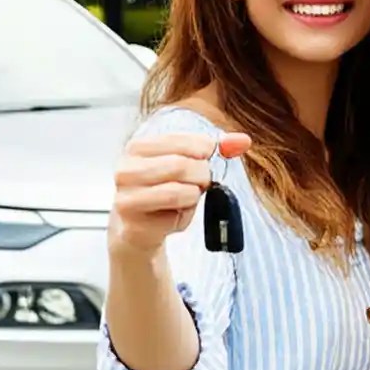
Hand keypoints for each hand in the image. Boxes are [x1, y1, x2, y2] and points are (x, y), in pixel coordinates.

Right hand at [108, 131, 252, 262]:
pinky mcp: (131, 217)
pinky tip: (175, 212)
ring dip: (193, 194)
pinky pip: (171, 209)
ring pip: (177, 188)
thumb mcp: (189, 167)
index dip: (205, 150)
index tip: (209, 158)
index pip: (183, 140)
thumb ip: (214, 151)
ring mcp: (126, 193)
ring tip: (188, 197)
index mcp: (139, 147)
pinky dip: (183, 211)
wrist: (140, 229)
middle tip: (201, 184)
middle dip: (201, 176)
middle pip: (181, 164)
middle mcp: (126, 167)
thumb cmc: (165, 194)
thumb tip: (243, 140)